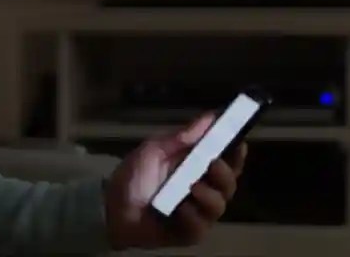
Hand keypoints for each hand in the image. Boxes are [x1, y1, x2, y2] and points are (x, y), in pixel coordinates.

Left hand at [104, 113, 248, 250]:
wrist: (111, 208)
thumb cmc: (133, 176)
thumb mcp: (153, 150)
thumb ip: (180, 137)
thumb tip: (210, 117)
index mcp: (199, 167)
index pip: (228, 161)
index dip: (237, 152)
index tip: (239, 141)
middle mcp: (204, 190)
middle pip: (229, 183)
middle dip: (225, 173)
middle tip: (213, 164)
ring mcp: (198, 213)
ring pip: (219, 206)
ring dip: (209, 195)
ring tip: (193, 188)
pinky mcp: (188, 233)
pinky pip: (200, 227)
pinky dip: (193, 217)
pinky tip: (181, 209)